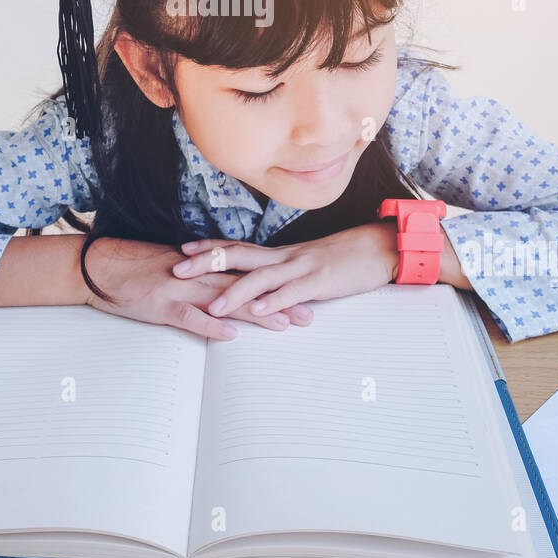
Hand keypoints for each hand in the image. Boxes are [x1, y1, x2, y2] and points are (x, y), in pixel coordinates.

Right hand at [83, 234, 314, 340]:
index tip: (302, 296)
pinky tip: (231, 333)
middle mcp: (196, 275)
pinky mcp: (161, 304)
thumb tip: (224, 291)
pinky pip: (189, 315)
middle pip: (245, 288)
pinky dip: (210, 323)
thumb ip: (200, 279)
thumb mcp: (174, 270)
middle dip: (277, 301)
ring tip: (283, 325)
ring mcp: (179, 288)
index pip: (246, 276)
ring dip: (255, 313)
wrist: (100, 266)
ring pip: (225, 300)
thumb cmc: (135, 269)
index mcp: (201, 267)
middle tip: (308, 314)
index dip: (274, 286)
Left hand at [170, 220, 398, 317]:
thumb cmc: (346, 258)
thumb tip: (263, 289)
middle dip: (206, 262)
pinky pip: (294, 291)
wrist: (380, 247)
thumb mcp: (309, 265)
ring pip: (262, 277)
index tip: (183, 249)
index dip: (210, 247)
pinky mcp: (321, 281)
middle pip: (239, 256)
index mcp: (281, 254)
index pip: (238, 247)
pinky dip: (275, 301)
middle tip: (177, 268)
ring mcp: (302, 267)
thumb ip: (286, 275)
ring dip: (234, 291)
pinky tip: (260, 310)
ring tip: (212, 306)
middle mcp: (285, 257)